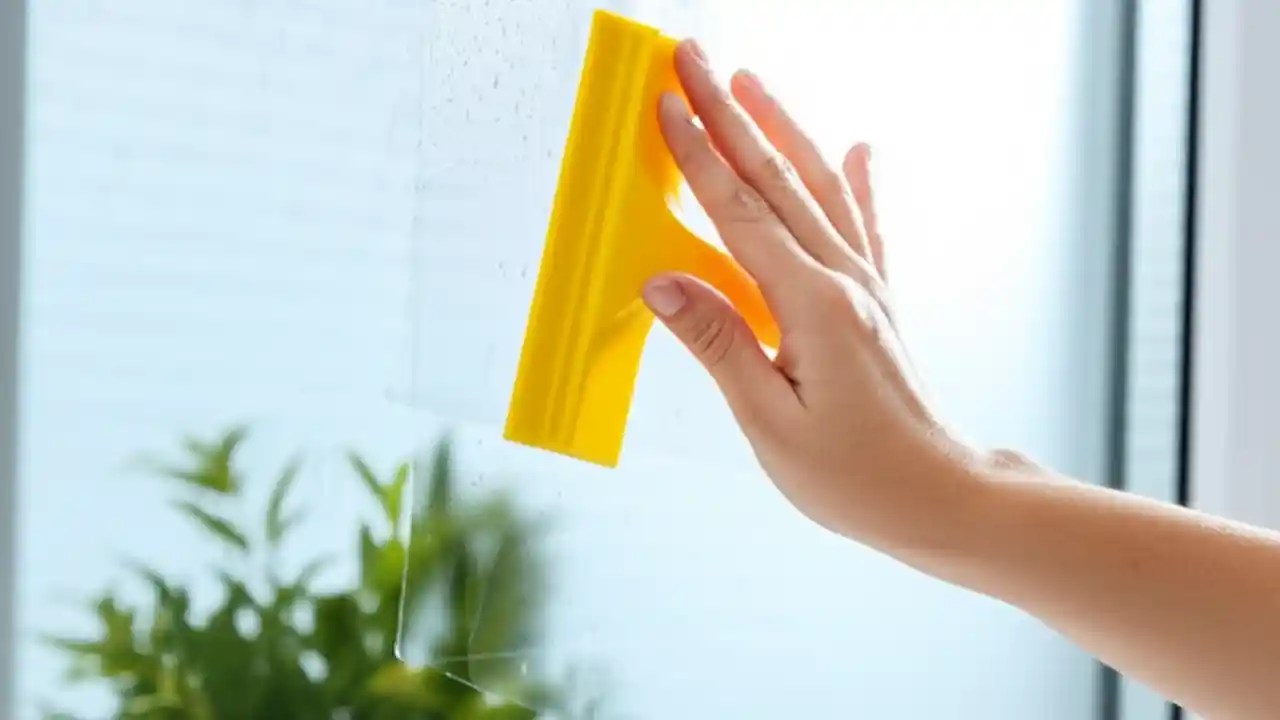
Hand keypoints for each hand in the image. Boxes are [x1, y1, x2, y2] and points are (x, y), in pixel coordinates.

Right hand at [643, 40, 984, 545]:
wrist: (941, 497)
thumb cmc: (856, 476)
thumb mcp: (769, 422)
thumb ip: (718, 344)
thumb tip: (662, 284)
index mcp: (812, 306)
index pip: (740, 214)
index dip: (698, 156)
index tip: (666, 105)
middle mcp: (845, 281)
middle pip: (777, 180)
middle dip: (730, 114)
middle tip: (694, 59)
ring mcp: (867, 286)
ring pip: (821, 187)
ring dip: (784, 129)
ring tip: (753, 81)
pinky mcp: (878, 302)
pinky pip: (865, 225)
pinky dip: (858, 182)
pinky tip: (860, 148)